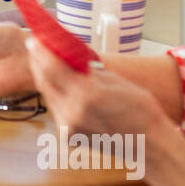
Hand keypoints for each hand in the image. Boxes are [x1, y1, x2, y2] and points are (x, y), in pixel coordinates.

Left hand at [24, 37, 164, 137]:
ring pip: (48, 94)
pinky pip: (55, 108)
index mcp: (88, 95)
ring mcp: (69, 126)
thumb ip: (90, 71)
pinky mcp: (68, 135)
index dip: (40, 52)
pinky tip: (58, 83)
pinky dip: (54, 93)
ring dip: (45, 77)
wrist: (149, 146)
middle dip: (38, 62)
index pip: (53, 67)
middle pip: (45, 81)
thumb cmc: (141, 111)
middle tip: (36, 47)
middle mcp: (73, 112)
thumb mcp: (117, 82)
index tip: (35, 39)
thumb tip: (69, 57)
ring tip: (45, 61)